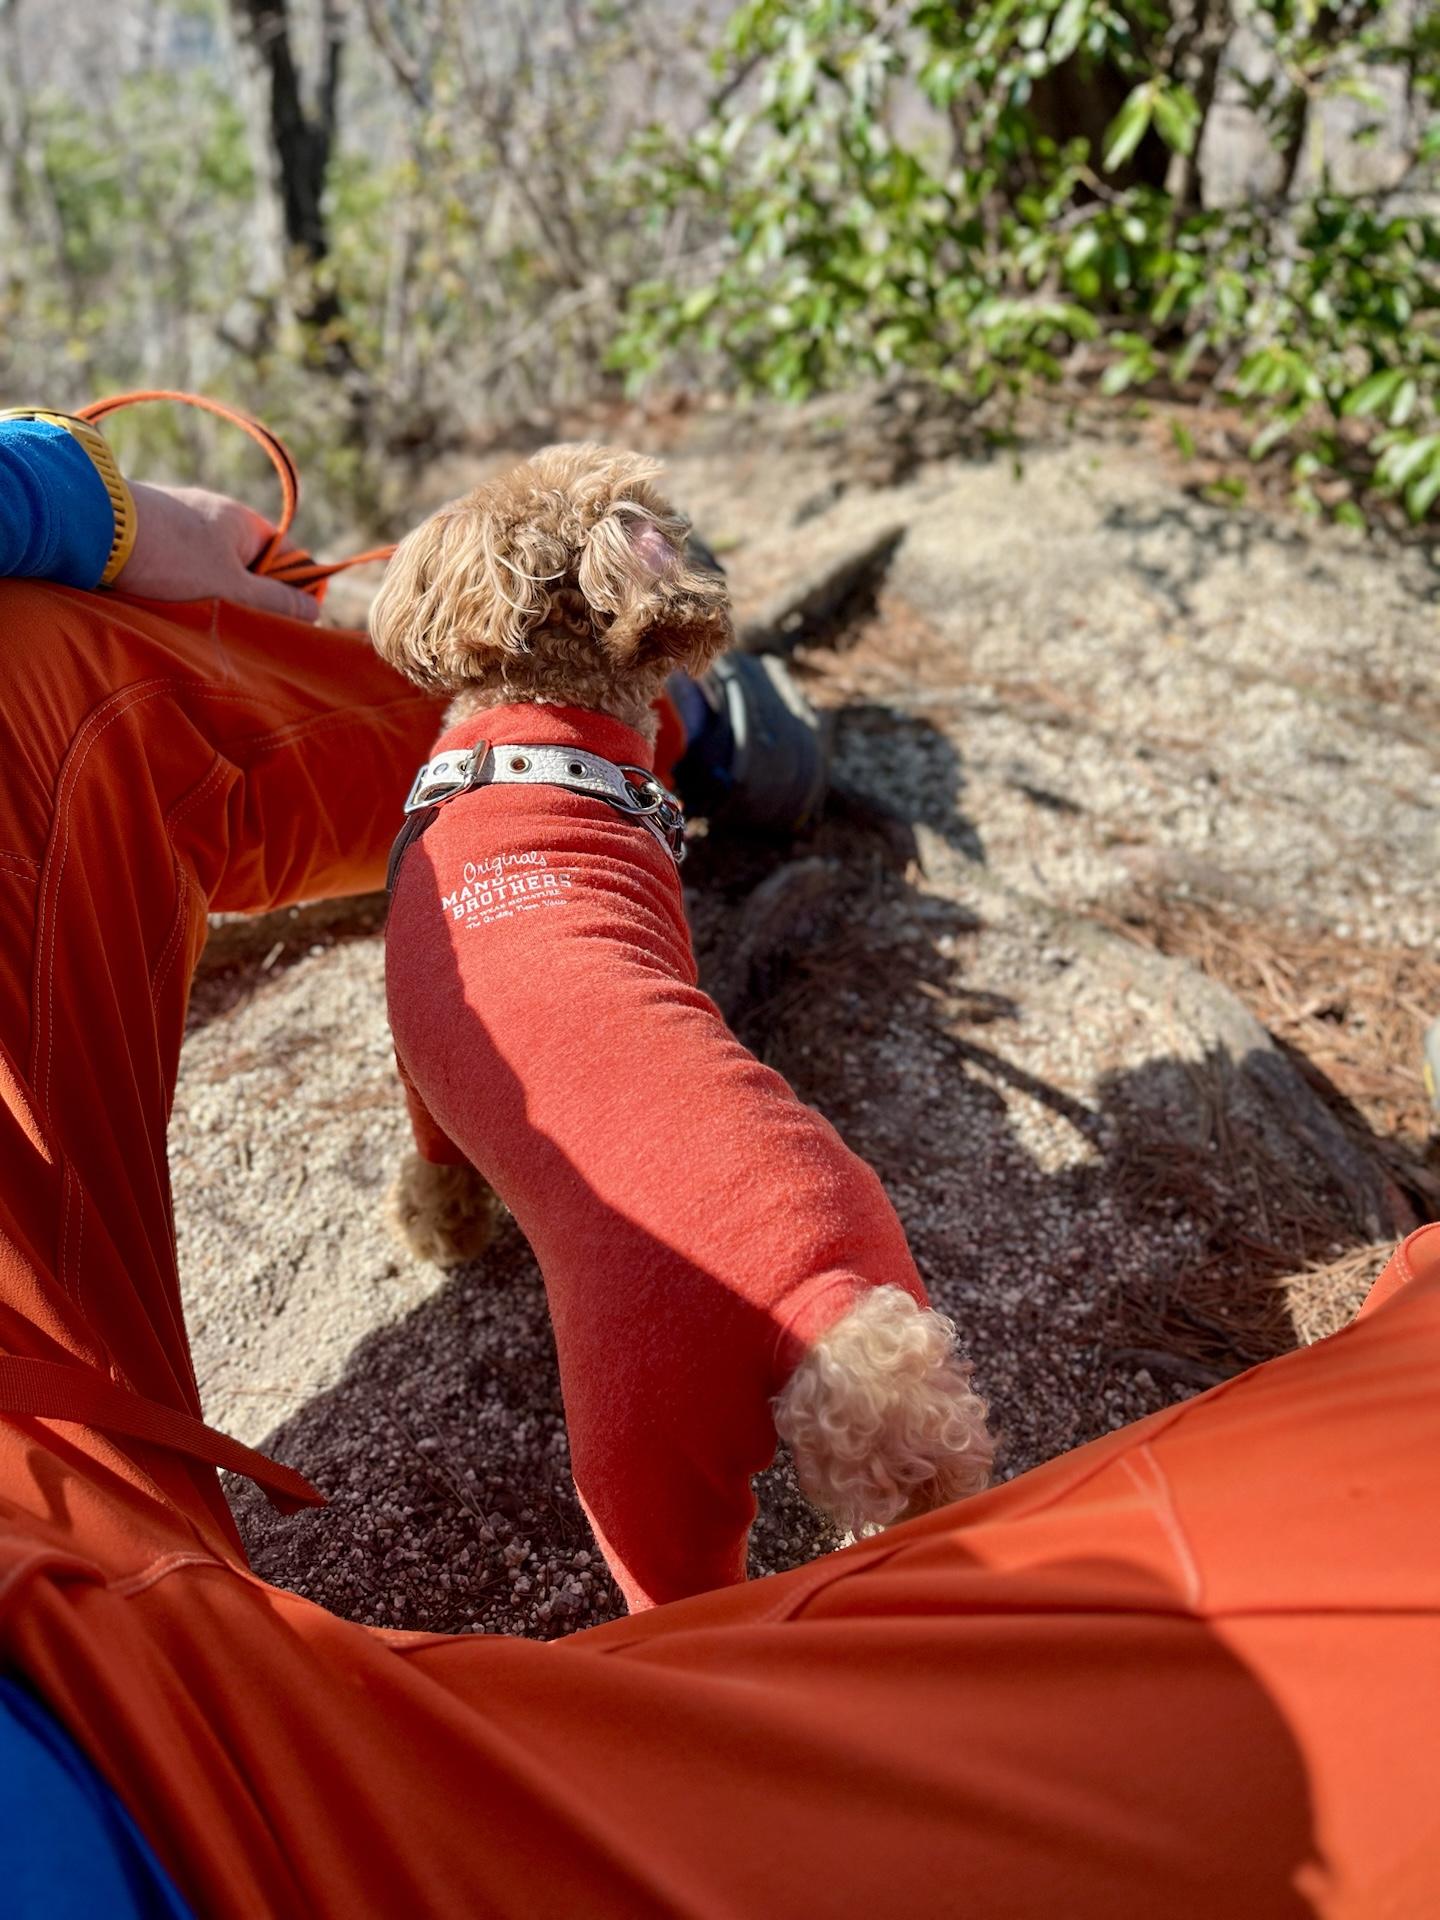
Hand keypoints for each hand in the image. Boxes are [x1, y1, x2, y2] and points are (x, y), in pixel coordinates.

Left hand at [115, 482, 320, 621]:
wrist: (94, 529)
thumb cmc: (171, 558)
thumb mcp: (232, 588)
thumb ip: (275, 601)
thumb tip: (314, 610)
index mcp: (242, 521)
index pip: (287, 555)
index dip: (295, 587)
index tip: (291, 619)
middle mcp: (211, 514)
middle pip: (248, 563)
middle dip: (250, 597)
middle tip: (243, 628)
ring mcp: (177, 521)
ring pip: (211, 567)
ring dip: (212, 595)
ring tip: (201, 621)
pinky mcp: (147, 533)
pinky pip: (179, 565)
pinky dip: (180, 586)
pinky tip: (169, 606)